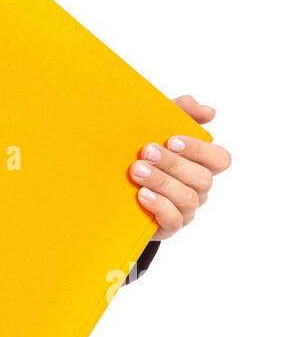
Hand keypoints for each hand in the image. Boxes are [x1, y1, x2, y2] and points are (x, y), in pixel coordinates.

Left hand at [129, 94, 231, 240]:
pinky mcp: (170, 225)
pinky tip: (141, 194)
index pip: (219, 159)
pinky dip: (159, 205)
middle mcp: (198, 187)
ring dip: (161, 182)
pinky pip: (174, 220)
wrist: (116, 186)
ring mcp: (186, 208)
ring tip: (137, 171)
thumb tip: (208, 111)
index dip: (200, 150)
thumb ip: (183, 112)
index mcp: (200, 163)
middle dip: (173, 164)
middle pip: (202, 178)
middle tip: (146, 151)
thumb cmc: (145, 152)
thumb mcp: (159, 126)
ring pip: (187, 198)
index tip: (173, 140)